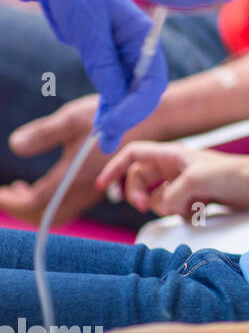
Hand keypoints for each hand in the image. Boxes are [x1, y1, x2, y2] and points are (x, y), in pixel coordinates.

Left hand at [1, 96, 110, 224]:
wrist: (150, 120)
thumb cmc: (111, 116)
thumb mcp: (72, 118)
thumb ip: (42, 134)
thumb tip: (15, 145)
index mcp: (75, 176)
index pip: (35, 202)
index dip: (11, 201)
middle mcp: (84, 189)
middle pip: (45, 216)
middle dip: (20, 210)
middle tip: (5, 194)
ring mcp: (92, 191)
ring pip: (57, 215)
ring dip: (33, 209)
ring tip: (17, 191)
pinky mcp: (96, 187)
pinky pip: (67, 207)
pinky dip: (48, 204)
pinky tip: (39, 186)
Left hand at [11, 0, 167, 152]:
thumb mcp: (89, 27)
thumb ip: (104, 63)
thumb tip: (115, 99)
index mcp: (143, 37)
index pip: (151, 81)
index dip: (135, 106)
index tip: (113, 123)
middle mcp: (139, 48)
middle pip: (143, 91)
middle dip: (127, 116)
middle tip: (105, 139)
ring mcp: (123, 53)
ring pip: (129, 92)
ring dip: (117, 114)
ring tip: (102, 137)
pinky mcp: (107, 56)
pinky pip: (114, 86)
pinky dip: (108, 104)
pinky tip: (100, 120)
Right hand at [96, 141, 248, 215]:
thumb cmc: (232, 174)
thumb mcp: (194, 181)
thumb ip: (170, 194)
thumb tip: (160, 208)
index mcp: (171, 155)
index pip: (133, 155)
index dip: (115, 168)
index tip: (104, 187)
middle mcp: (174, 167)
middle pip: (139, 181)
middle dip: (139, 196)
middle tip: (145, 207)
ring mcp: (184, 184)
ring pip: (157, 199)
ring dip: (167, 206)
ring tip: (192, 204)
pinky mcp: (195, 198)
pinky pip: (174, 209)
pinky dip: (182, 213)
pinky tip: (202, 209)